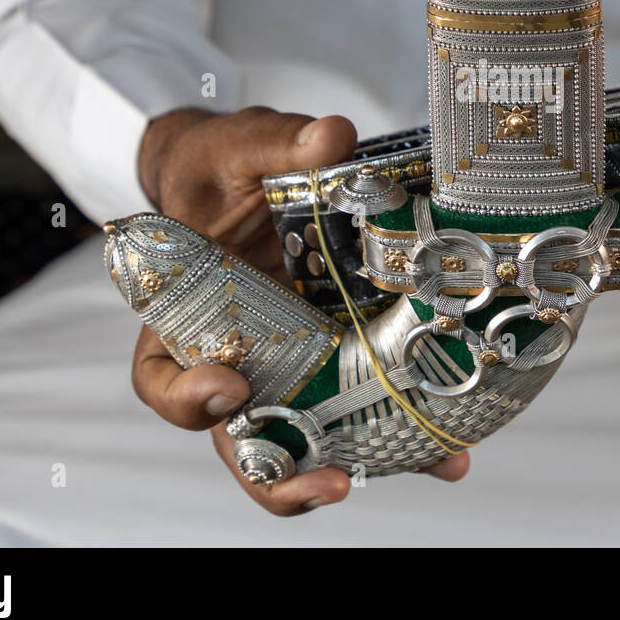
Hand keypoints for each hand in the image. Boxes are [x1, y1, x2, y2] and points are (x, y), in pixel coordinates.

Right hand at [132, 106, 470, 513]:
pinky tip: (456, 445)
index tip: (227, 385)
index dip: (187, 397)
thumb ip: (276, 143)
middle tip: (336, 482)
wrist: (249, 173)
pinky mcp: (339, 356)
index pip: (163, 378)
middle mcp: (233, 356)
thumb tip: (332, 136)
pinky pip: (365, 405)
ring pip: (311, 438)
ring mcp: (289, 364)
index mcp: (182, 318)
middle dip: (284, 475)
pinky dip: (406, 429)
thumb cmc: (222, 168)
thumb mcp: (239, 146)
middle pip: (242, 439)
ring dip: (365, 462)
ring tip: (432, 466)